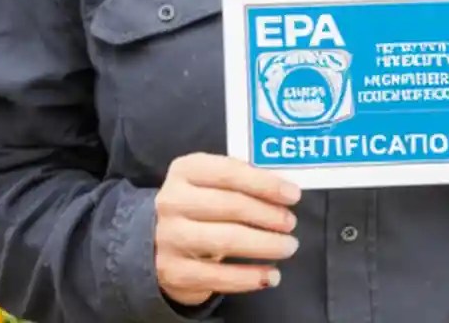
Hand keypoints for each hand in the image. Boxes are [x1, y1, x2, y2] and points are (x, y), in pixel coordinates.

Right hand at [154, 153, 301, 306]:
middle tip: (291, 223)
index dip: (266, 184)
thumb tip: (284, 190)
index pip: (230, 172)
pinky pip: (218, 276)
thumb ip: (241, 179)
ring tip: (288, 246)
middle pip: (232, 206)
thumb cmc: (197, 205)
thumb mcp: (210, 182)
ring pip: (227, 240)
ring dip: (265, 244)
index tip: (293, 195)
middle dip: (269, 215)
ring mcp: (169, 237)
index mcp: (186, 170)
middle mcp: (172, 201)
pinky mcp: (173, 271)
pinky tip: (271, 276)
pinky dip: (250, 277)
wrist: (154, 241)